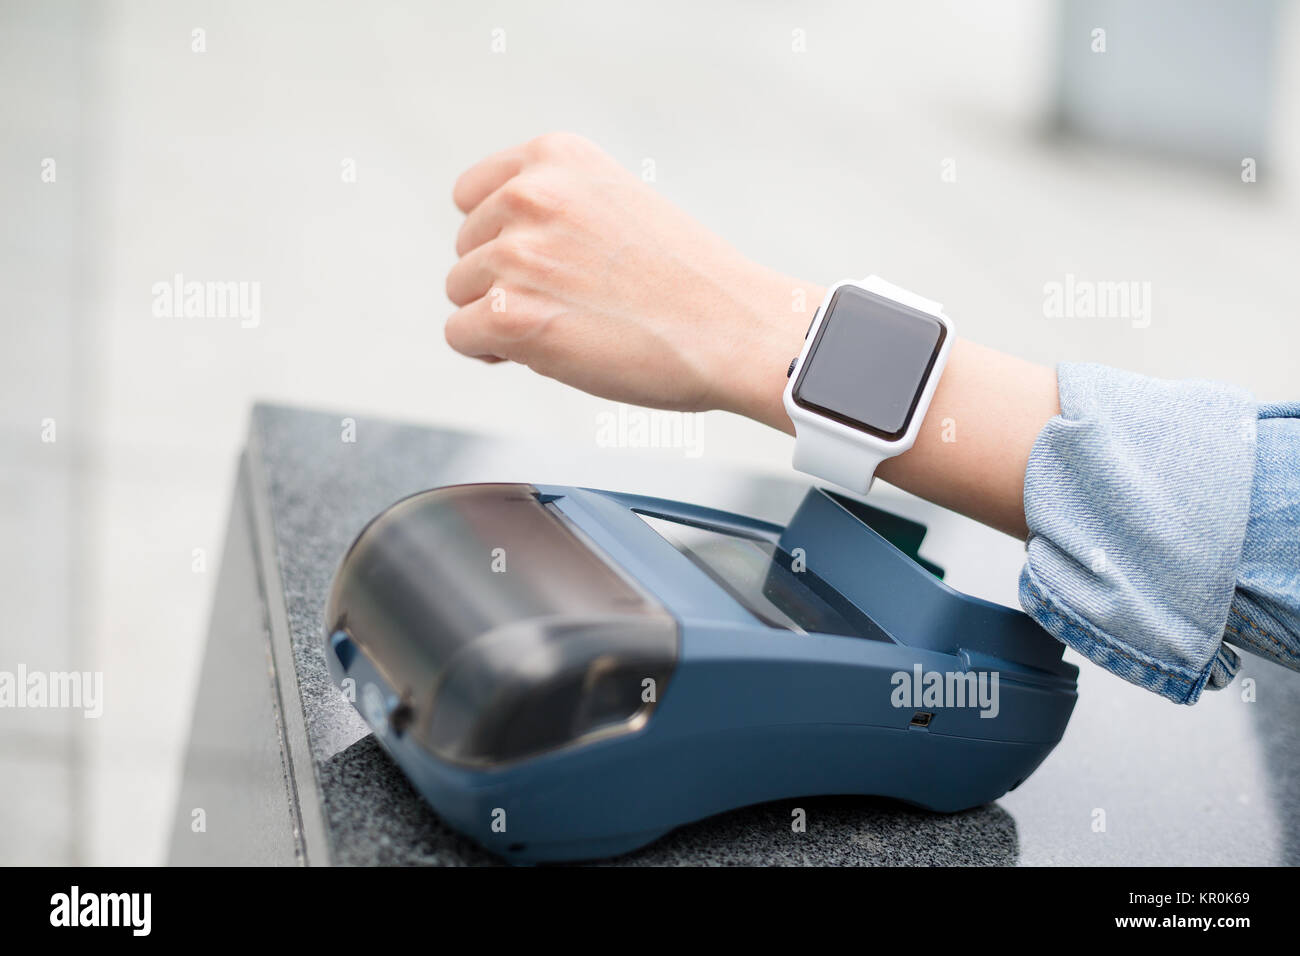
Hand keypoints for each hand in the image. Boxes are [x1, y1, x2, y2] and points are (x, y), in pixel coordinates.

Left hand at [445, 132, 818, 430]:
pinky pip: (461, 336)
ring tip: (571, 325)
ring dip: (502, 318)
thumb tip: (490, 248)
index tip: (542, 263)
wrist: (736, 330)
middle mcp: (530, 194)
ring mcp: (518, 254)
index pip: (471, 196)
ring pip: (461, 294)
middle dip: (504, 282)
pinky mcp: (511, 314)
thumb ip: (554, 208)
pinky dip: (493, 353)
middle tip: (574, 303)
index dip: (500, 239)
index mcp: (556, 156)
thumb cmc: (688, 282)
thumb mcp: (616, 206)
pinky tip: (550, 351)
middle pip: (465, 251)